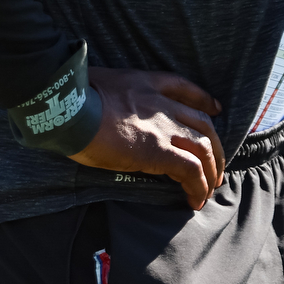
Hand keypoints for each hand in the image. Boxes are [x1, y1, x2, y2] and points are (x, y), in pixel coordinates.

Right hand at [68, 68, 224, 208]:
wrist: (68, 109)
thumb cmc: (71, 99)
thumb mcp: (101, 86)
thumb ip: (118, 99)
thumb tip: (112, 116)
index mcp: (146, 83)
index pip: (185, 88)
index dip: (204, 100)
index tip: (215, 109)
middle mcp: (161, 103)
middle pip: (203, 123)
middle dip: (215, 146)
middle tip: (216, 165)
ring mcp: (163, 126)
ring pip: (204, 147)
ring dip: (211, 170)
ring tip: (209, 188)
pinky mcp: (159, 151)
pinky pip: (191, 171)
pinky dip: (198, 187)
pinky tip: (195, 200)